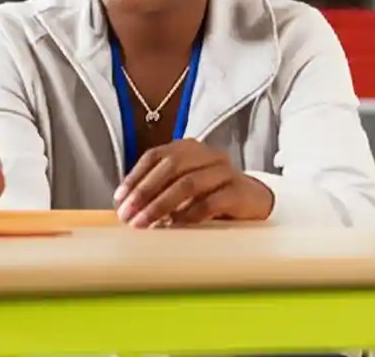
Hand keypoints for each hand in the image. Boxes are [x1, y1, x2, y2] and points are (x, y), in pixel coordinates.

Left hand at [113, 140, 273, 227]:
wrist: (254, 201)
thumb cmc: (210, 194)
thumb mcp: (182, 188)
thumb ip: (159, 191)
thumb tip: (127, 208)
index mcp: (187, 148)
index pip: (155, 156)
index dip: (135, 177)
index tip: (120, 199)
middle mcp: (206, 154)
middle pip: (170, 167)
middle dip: (145, 192)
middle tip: (129, 216)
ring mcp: (224, 171)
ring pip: (188, 183)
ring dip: (161, 205)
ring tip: (146, 223)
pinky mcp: (239, 191)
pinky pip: (211, 201)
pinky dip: (190, 214)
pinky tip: (176, 226)